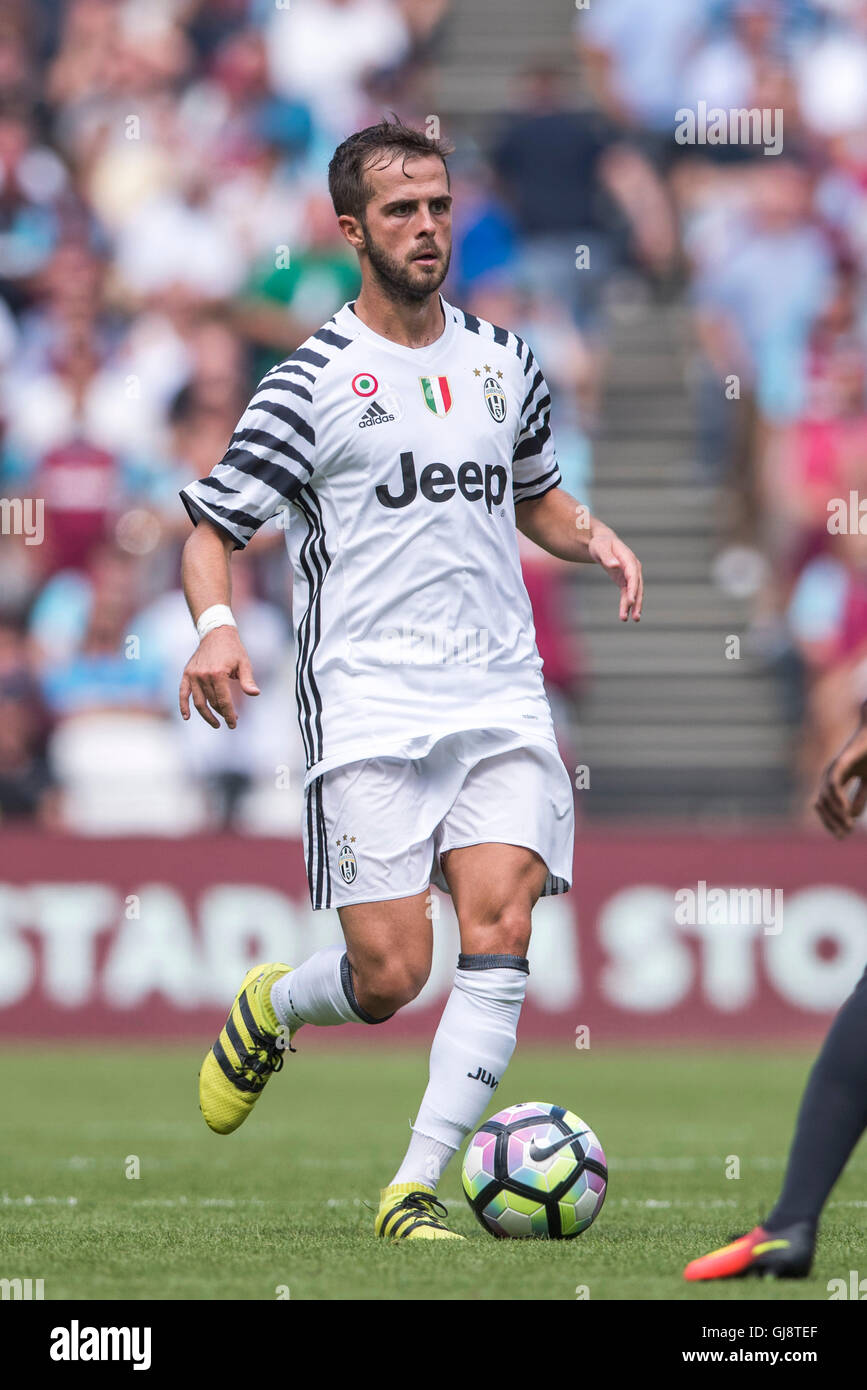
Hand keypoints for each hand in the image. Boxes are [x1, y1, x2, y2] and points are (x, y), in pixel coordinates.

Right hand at [179, 626, 259, 728]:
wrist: (216, 633)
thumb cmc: (233, 649)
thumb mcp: (244, 663)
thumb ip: (248, 680)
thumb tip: (255, 694)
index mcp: (218, 674)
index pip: (224, 701)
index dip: (229, 715)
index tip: (234, 724)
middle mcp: (203, 676)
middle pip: (213, 702)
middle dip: (222, 713)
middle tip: (231, 720)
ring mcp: (193, 675)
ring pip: (199, 702)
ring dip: (207, 715)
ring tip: (215, 723)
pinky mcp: (187, 674)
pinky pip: (183, 693)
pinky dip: (183, 706)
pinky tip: (187, 717)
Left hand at [588, 525, 643, 620]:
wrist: (602, 543)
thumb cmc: (601, 544)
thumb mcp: (600, 548)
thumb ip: (607, 556)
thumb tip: (615, 565)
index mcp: (628, 559)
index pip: (633, 575)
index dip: (633, 588)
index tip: (631, 601)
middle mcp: (633, 568)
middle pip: (637, 586)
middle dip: (637, 601)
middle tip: (635, 616)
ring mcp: (630, 575)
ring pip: (634, 593)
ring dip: (634, 606)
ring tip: (633, 620)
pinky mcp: (625, 581)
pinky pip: (627, 594)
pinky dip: (627, 604)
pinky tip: (625, 616)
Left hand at [815, 710, 866, 837]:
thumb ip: (859, 799)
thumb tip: (851, 816)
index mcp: (835, 781)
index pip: (826, 807)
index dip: (831, 822)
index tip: (841, 836)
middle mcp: (829, 776)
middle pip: (822, 805)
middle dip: (831, 821)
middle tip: (844, 834)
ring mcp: (833, 769)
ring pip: (825, 797)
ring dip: (835, 814)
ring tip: (848, 825)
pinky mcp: (840, 762)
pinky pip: (833, 783)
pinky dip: (837, 798)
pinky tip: (845, 810)